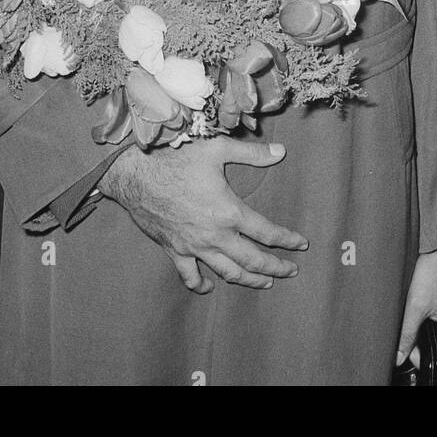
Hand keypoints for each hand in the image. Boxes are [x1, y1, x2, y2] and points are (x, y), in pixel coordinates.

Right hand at [99, 137, 307, 293]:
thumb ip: (251, 153)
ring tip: (265, 284)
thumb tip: (281, 152)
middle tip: (291, 272)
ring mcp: (193, 246)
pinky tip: (209, 288)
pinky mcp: (174, 250)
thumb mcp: (217, 148)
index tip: (301, 244)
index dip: (287, 239)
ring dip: (248, 280)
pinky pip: (189, 274)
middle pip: (252, 260)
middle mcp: (214, 235)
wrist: (135, 174)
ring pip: (226, 272)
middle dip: (275, 268)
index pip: (266, 232)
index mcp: (229, 211)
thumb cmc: (176, 157)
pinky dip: (200, 284)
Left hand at [397, 245, 436, 369]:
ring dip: (429, 331)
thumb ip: (407, 335)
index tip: (408, 346)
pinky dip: (436, 320)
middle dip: (424, 344)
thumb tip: (398, 358)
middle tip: (410, 328)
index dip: (423, 360)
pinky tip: (427, 306)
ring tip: (418, 313)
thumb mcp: (416, 305)